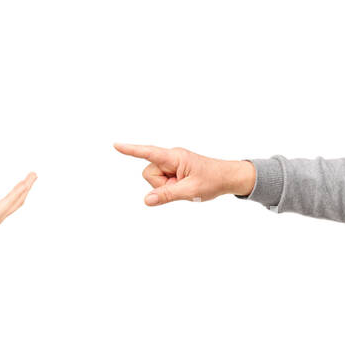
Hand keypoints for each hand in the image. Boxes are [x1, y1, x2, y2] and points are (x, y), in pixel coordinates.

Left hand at [0, 173, 36, 246]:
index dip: (18, 191)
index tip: (25, 181)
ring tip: (33, 175)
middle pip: (17, 200)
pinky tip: (23, 185)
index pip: (9, 201)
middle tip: (34, 174)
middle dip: (26, 187)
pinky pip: (8, 202)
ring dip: (25, 187)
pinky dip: (17, 193)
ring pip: (16, 199)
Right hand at [113, 142, 254, 204]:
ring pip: (155, 179)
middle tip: (182, 186)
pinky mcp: (174, 169)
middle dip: (161, 185)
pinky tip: (184, 185)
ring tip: (185, 186)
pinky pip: (163, 180)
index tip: (116, 145)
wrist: (228, 177)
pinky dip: (170, 186)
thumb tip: (147, 200)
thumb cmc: (213, 181)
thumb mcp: (190, 191)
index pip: (149, 153)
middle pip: (149, 173)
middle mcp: (171, 157)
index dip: (131, 150)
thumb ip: (167, 195)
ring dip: (167, 187)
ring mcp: (172, 163)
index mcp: (175, 157)